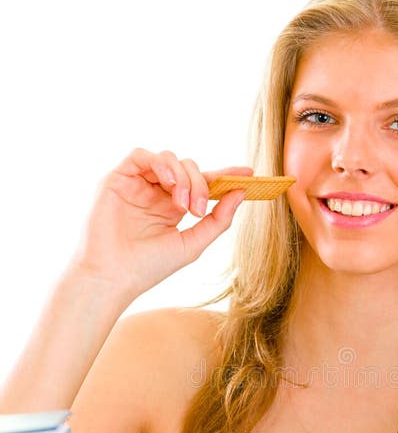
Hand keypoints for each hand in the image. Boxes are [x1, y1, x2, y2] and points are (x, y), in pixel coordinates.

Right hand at [70, 148, 252, 301]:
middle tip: (198, 208)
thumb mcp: (192, 244)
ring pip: (169, 159)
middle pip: (188, 168)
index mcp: (172, 207)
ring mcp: (137, 184)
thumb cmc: (149, 267)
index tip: (248, 174)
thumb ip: (217, 220)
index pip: (201, 183)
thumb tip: (241, 192)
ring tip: (182, 204)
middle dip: (200, 183)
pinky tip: (168, 183)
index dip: (224, 176)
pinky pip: (141, 155)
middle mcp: (155, 192)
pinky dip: (161, 163)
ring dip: (182, 176)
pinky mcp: (118, 179)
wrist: (113, 277)